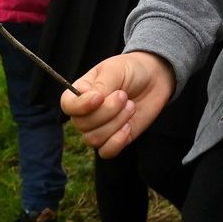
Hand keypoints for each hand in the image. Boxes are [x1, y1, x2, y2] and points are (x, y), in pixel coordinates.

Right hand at [61, 51, 175, 158]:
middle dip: (107, 111)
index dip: (80, 106)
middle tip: (124, 96)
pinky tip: (129, 126)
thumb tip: (92, 100)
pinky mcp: (115, 139)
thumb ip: (101, 85)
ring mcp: (100, 127)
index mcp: (81, 92)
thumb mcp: (115, 69)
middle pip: (82, 125)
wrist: (154, 78)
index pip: (68, 105)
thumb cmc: (131, 70)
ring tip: (130, 106)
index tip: (99, 97)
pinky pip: (106, 152)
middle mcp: (86, 112)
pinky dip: (117, 141)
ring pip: (94, 139)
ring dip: (116, 123)